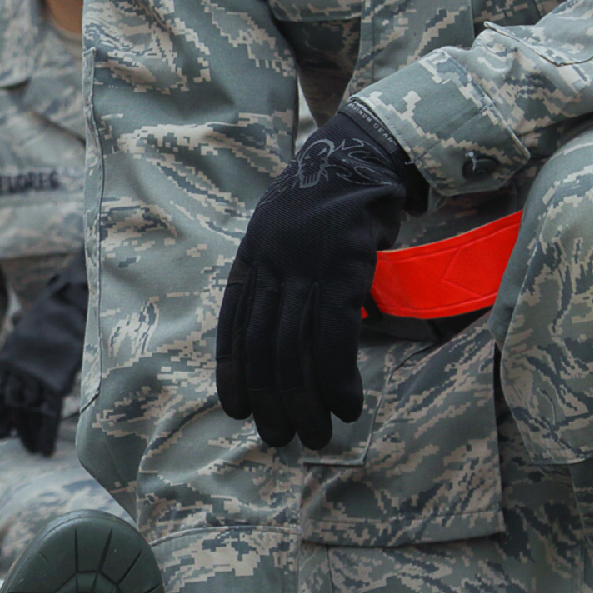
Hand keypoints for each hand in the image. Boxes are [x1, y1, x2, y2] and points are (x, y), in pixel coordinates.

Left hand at [0, 249, 87, 458]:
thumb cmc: (53, 309)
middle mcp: (16, 370)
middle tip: (14, 442)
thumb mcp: (28, 321)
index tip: (0, 431)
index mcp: (8, 357)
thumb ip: (22, 332)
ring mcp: (34, 378)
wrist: (68, 303)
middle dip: (14, 426)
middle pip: (13, 406)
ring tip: (32, 450)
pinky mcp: (54, 382)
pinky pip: (47, 414)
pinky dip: (45, 433)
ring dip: (30, 434)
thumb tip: (16, 321)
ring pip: (28, 414)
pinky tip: (44, 449)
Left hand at [212, 103, 422, 449]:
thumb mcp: (281, 237)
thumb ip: (277, 280)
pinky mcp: (343, 268)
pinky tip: (347, 404)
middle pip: (262, 348)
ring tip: (316, 433)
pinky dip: (339, 377)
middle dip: (270, 400)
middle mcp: (269, 265)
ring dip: (306, 400)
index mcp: (250, 259)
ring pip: (295, 348)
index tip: (238, 411)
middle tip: (280, 438)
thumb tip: (281, 333)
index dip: (233, 374)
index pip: (233, 328)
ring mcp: (304, 266)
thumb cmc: (324, 202)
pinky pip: (335, 335)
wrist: (359, 155)